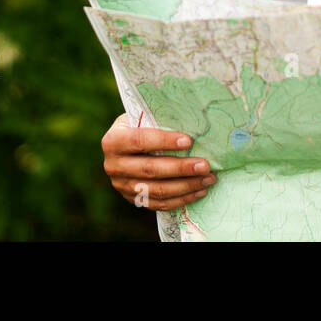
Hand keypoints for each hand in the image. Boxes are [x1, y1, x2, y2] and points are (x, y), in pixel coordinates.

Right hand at [101, 113, 215, 209]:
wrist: (124, 146)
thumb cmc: (139, 126)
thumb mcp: (141, 118)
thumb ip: (158, 122)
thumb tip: (192, 124)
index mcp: (113, 141)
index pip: (139, 141)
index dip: (164, 141)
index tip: (188, 141)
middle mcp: (113, 166)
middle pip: (150, 169)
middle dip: (181, 168)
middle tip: (205, 165)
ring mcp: (122, 186)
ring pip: (157, 190)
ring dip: (186, 186)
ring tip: (208, 178)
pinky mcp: (133, 199)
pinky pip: (160, 203)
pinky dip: (182, 198)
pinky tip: (199, 191)